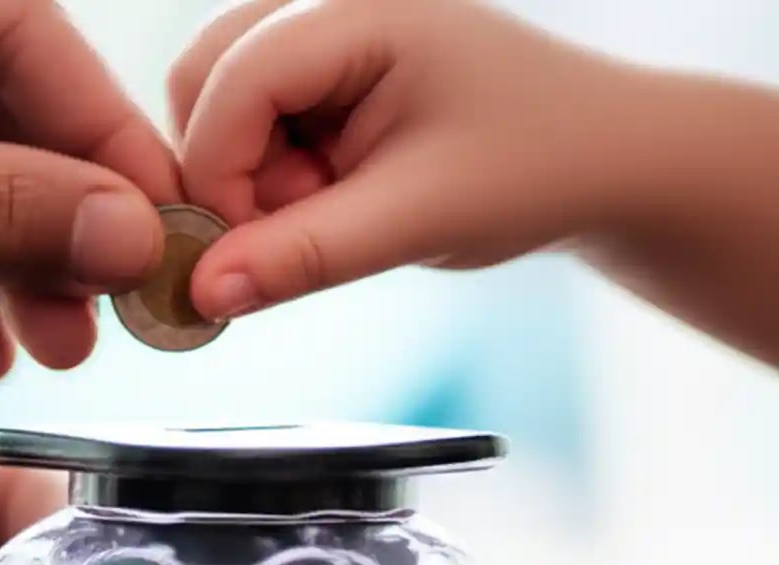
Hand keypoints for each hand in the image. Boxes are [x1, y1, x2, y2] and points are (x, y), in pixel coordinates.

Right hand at [166, 0, 647, 320]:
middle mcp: (334, 0)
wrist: (605, 162)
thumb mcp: (419, 217)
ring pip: (218, 99)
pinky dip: (267, 170)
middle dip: (226, 170)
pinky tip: (328, 193)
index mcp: (365, 7)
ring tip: (328, 206)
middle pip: (205, 76)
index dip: (215, 175)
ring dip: (246, 173)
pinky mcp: (327, 67)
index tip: (235, 256)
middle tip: (290, 227)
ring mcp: (328, 28)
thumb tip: (202, 293)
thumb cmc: (537, 170)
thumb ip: (305, 254)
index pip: (233, 79)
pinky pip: (252, 116)